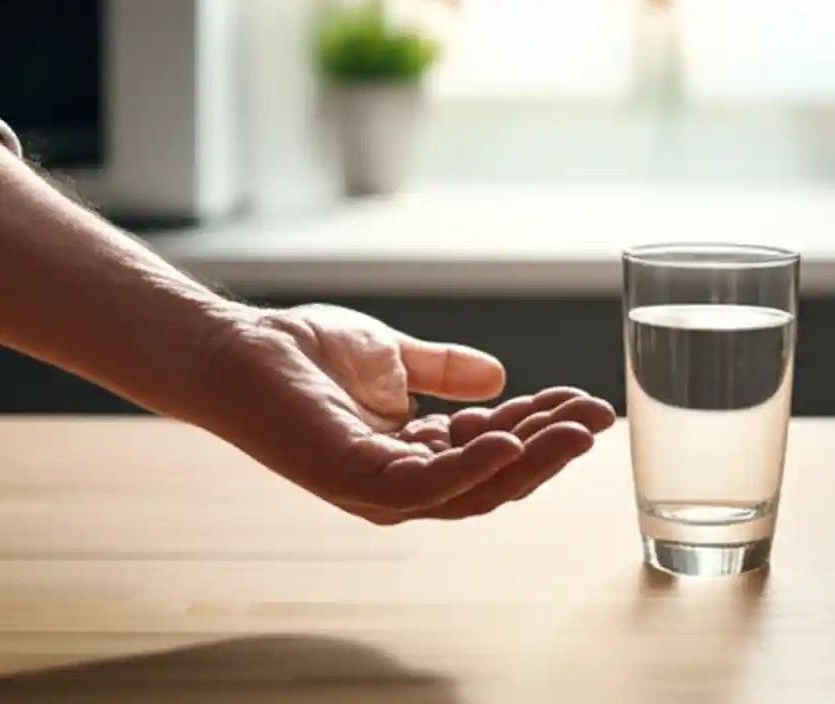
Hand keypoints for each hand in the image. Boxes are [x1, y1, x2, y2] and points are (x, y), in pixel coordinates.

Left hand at [185, 304, 615, 522]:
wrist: (236, 345)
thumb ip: (443, 369)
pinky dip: (470, 467)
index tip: (587, 402)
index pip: (495, 450)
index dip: (543, 427)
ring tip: (575, 428)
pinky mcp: (353, 480)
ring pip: (473, 489)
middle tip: (598, 417)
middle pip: (496, 478)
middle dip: (551, 448)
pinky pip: (424, 487)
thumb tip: (500, 375)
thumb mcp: (394, 356)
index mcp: (416, 453)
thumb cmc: (303, 350)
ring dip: (529, 460)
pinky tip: (508, 438)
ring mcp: (378, 488)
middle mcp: (403, 481)